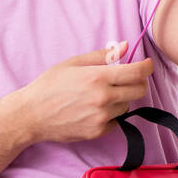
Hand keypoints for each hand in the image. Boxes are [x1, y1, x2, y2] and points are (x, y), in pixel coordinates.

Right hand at [17, 42, 153, 144]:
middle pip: (139, 90)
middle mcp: (103, 98)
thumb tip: (125, 47)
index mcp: (98, 77)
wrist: (32, 114)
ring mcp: (101, 116)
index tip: (146, 65)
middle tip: (126, 80)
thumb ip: (102, 56)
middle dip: (137, 83)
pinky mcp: (98, 131)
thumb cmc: (49, 86)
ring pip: (126, 105)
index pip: (137, 72)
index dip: (146, 67)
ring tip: (99, 96)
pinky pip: (115, 121)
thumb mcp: (73, 64)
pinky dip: (109, 115)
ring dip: (119, 99)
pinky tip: (92, 110)